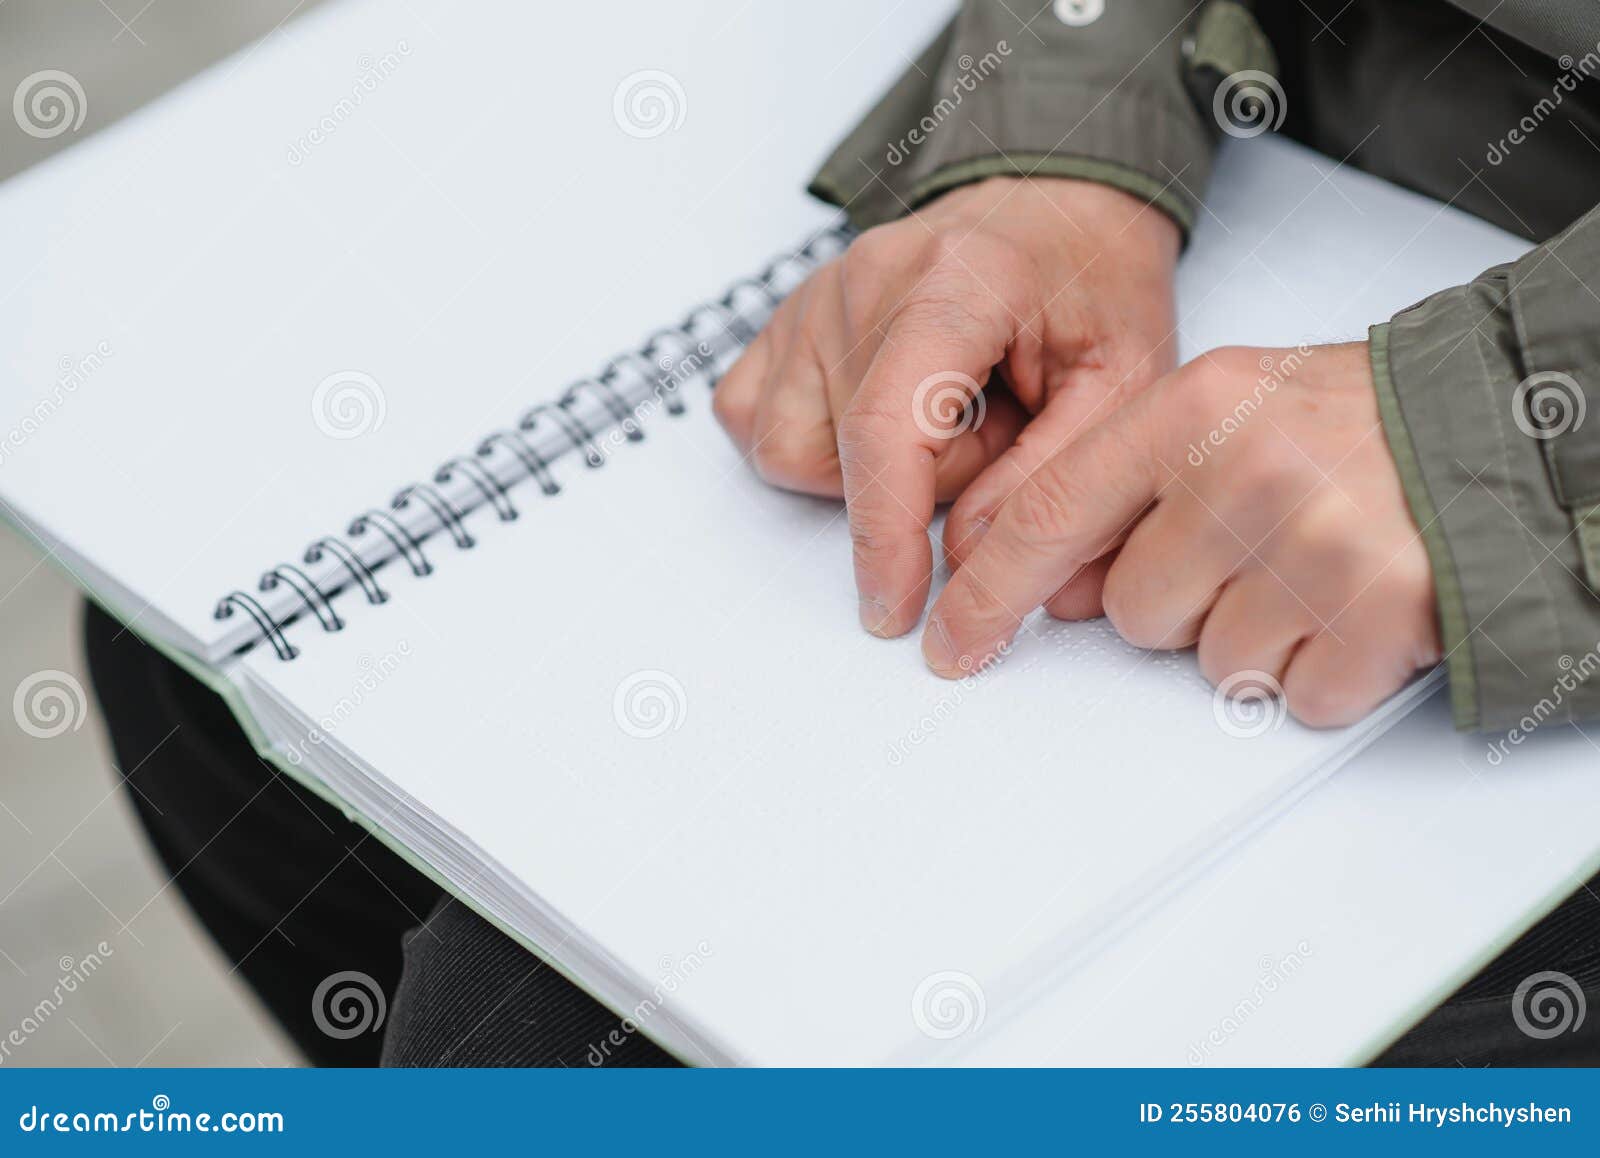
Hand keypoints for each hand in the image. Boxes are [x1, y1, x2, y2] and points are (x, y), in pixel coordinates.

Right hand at [712, 176, 1179, 635]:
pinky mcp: (782, 319)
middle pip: (846, 453)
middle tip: (999, 431)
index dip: (885, 533)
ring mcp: (812, 295)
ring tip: (945, 420)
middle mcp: (865, 278)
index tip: (897, 607)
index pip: (886, 426)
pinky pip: (754, 422)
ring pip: (790, 448)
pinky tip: (885, 417)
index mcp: (958, 282)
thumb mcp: (1125, 383)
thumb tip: (966, 562)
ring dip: (868, 467)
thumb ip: (1053, 479)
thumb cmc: (1093, 285)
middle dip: (925, 483)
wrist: (1054, 205)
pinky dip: (815, 446)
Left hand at [923, 343, 1441, 727]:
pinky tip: (1344, 606)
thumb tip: (1050, 585)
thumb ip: (1124, 485)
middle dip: (1176, 599)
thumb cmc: (1343, 425)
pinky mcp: (1381, 618)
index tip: (953, 639)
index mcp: (1194, 409)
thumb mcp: (1221, 410)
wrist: (1487, 429)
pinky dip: (1315, 669)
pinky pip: (1292, 695)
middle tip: (1245, 546)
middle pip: (1134, 611)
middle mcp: (1246, 474)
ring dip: (1249, 634)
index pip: (1049, 517)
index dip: (989, 591)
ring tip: (1304, 565)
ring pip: (1210, 661)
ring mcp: (1316, 547)